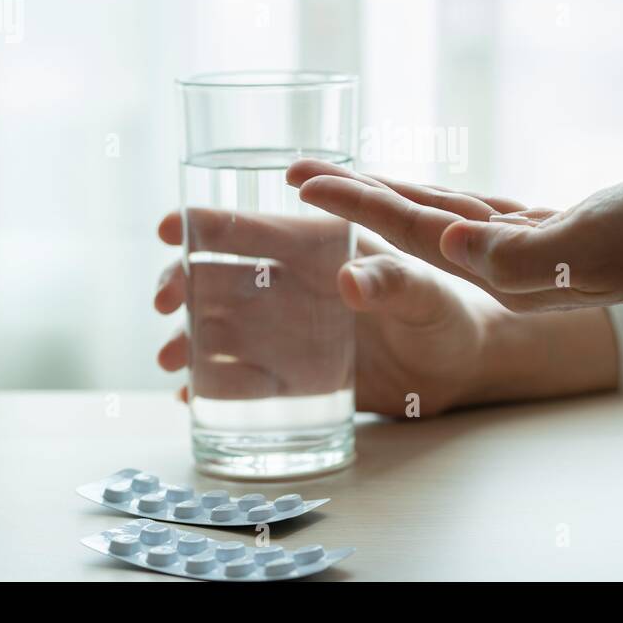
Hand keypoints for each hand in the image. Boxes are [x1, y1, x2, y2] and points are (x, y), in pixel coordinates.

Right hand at [152, 209, 487, 417]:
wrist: (458, 368)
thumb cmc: (446, 312)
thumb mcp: (426, 294)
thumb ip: (395, 283)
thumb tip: (351, 282)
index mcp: (318, 249)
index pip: (252, 229)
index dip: (206, 224)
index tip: (169, 228)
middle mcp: (291, 288)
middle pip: (218, 278)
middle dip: (180, 284)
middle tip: (163, 302)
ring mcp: (287, 335)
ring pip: (219, 330)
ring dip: (187, 340)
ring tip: (170, 361)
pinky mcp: (294, 379)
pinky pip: (242, 381)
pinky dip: (212, 387)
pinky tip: (189, 399)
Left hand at [285, 160, 622, 312]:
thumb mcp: (592, 244)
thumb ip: (520, 253)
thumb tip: (448, 246)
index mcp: (506, 272)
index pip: (409, 236)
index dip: (353, 205)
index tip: (300, 179)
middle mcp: (505, 268)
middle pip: (409, 229)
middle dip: (351, 201)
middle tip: (295, 171)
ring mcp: (526, 252)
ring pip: (440, 218)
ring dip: (389, 197)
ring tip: (343, 177)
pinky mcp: (549, 232)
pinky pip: (478, 213)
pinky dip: (442, 200)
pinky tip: (423, 194)